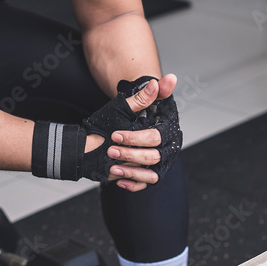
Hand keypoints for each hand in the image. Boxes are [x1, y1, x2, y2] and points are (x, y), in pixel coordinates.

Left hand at [85, 74, 177, 191]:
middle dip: (131, 154)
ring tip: (112, 167)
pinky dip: (132, 184)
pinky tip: (118, 180)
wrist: (103, 136)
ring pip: (151, 174)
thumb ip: (144, 96)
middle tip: (111, 150)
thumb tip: (161, 81)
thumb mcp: (127, 107)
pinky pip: (145, 184)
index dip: (136, 137)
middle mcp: (163, 147)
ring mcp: (155, 162)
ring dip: (131, 172)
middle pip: (153, 156)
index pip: (156, 137)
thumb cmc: (116, 119)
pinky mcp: (146, 174)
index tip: (116, 135)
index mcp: (162, 130)